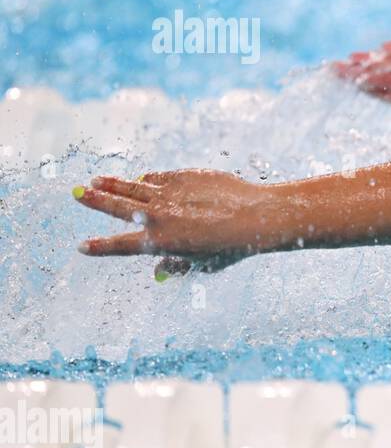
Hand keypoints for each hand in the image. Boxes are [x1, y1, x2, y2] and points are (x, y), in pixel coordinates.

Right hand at [74, 170, 278, 272]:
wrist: (255, 216)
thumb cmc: (232, 246)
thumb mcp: (203, 264)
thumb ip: (178, 266)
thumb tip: (159, 271)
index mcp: (159, 242)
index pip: (120, 245)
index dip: (100, 247)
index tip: (82, 246)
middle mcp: (157, 216)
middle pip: (116, 207)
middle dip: (94, 201)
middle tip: (77, 194)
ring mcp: (167, 193)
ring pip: (131, 187)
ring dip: (112, 184)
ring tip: (96, 181)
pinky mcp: (181, 176)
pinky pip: (157, 177)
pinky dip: (147, 180)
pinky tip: (141, 180)